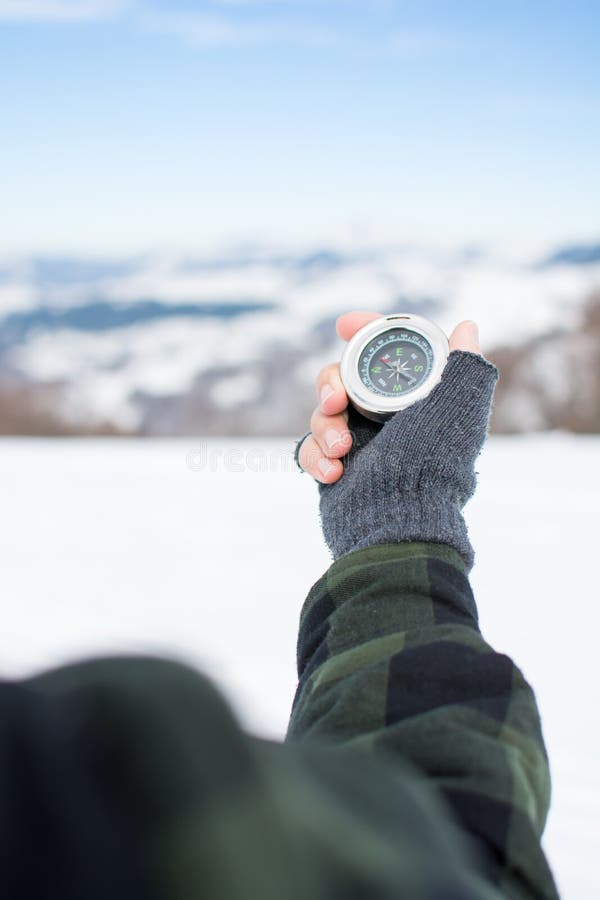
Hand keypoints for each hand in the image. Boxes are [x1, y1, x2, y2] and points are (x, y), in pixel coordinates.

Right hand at [297, 311, 482, 483]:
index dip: (364, 332)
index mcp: (413, 400)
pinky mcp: (334, 468)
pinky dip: (315, 456)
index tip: (345, 325)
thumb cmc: (432, 465)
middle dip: (331, 383)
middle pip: (341, 377)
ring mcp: (358, 444)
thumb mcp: (457, 407)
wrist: (400, 526)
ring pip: (321, 412)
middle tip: (337, 401)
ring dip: (325, 426)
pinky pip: (309, 447)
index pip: (384, 353)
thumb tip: (466, 326)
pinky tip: (333, 473)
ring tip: (342, 450)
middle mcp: (385, 419)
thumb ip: (466, 365)